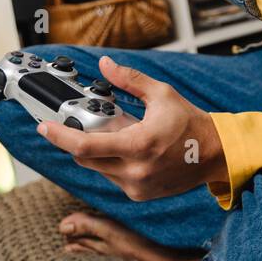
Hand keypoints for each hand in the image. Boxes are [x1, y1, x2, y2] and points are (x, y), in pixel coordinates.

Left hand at [36, 56, 227, 200]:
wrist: (216, 154)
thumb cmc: (191, 123)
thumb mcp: (162, 95)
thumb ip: (130, 80)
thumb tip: (106, 65)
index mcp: (138, 145)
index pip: (85, 145)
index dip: (60, 136)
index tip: (45, 127)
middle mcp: (134, 171)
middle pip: (85, 158)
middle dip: (82, 140)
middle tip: (95, 124)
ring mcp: (136, 186)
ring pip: (98, 169)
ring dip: (101, 153)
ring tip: (126, 137)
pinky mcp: (139, 194)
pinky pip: (113, 178)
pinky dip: (115, 164)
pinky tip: (135, 152)